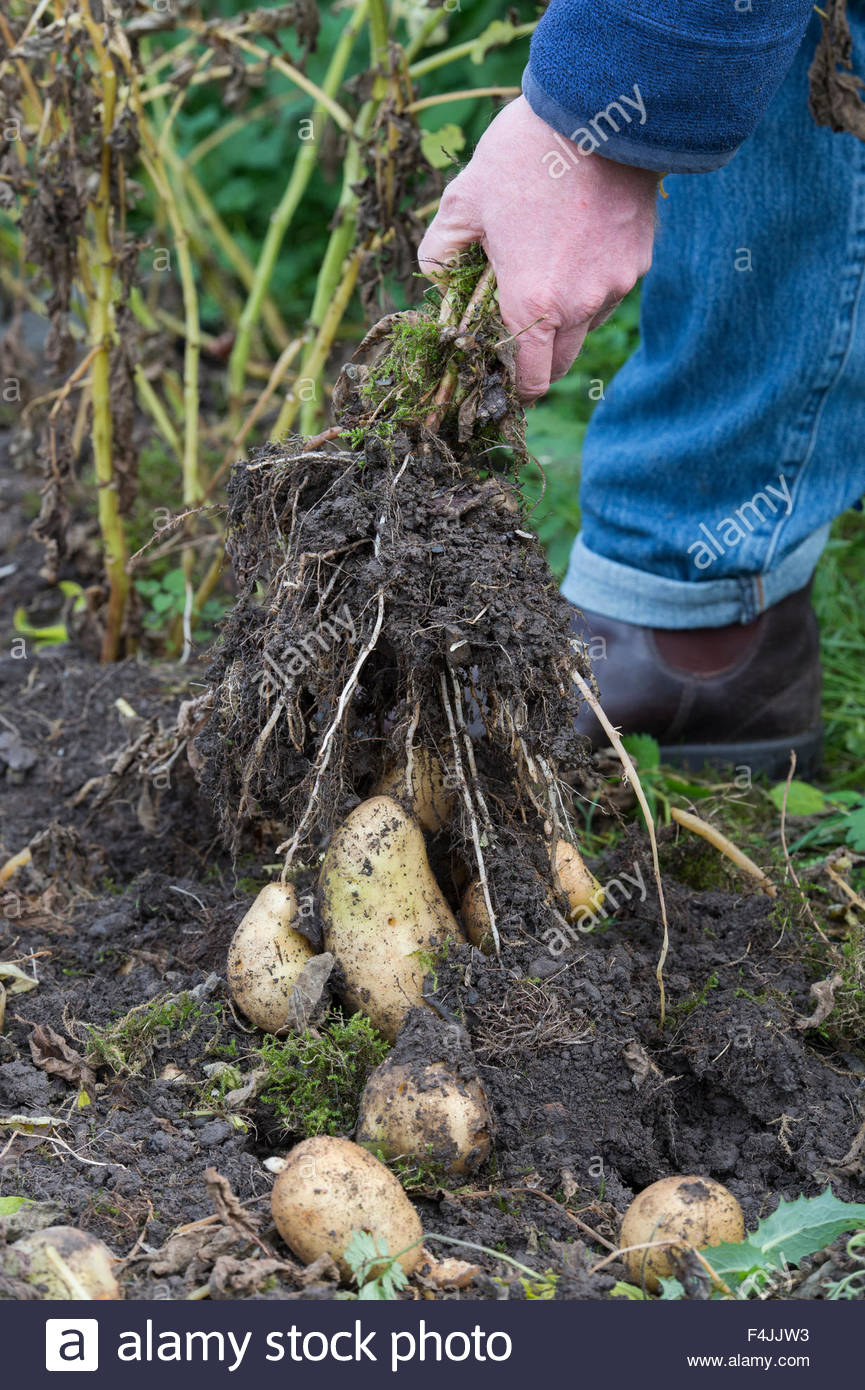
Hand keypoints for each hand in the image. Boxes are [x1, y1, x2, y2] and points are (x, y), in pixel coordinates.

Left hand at [418, 96, 658, 401]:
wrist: (600, 109)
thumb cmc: (523, 155)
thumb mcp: (462, 200)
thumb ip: (440, 254)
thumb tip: (439, 283)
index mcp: (534, 304)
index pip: (531, 381)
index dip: (514, 387)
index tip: (500, 374)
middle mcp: (581, 306)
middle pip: (560, 364)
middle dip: (536, 356)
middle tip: (513, 320)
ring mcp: (616, 284)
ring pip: (586, 325)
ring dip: (564, 314)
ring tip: (544, 262)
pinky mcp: (640, 260)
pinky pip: (609, 288)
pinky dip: (590, 280)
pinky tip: (574, 239)